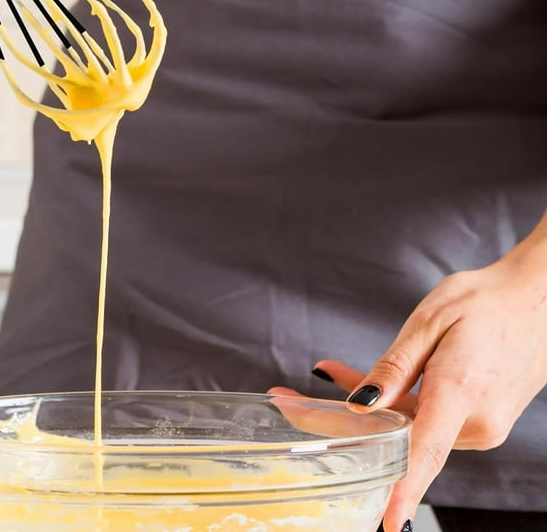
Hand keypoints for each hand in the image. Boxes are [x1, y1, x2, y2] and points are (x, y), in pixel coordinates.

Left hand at [274, 224, 546, 531]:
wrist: (537, 299)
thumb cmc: (484, 300)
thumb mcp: (430, 321)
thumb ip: (395, 368)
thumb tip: (361, 405)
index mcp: (461, 391)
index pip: (422, 451)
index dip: (400, 488)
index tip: (386, 522)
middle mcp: (476, 421)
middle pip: (398, 436)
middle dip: (341, 420)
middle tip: (288, 401)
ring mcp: (482, 426)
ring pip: (409, 428)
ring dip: (370, 408)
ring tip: (328, 371)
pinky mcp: (481, 422)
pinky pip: (428, 421)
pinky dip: (398, 406)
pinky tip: (373, 386)